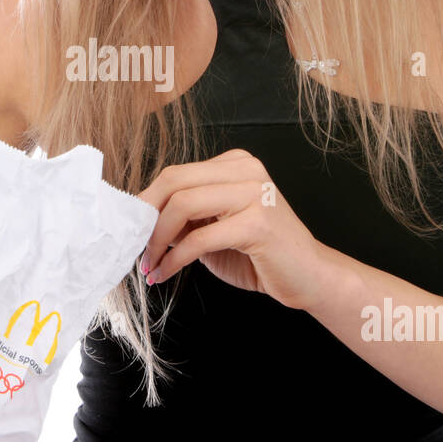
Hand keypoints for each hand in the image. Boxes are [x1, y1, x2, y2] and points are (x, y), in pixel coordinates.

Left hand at [137, 148, 328, 310]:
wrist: (308, 277)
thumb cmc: (260, 255)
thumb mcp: (215, 227)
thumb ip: (186, 216)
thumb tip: (141, 219)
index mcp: (235, 164)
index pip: (176, 174)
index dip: (147, 203)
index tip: (134, 230)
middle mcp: (246, 170)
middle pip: (174, 181)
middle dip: (147, 218)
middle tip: (137, 247)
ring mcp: (254, 194)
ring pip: (182, 204)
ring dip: (157, 240)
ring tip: (150, 263)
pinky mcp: (257, 224)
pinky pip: (198, 238)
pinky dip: (174, 259)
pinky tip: (166, 272)